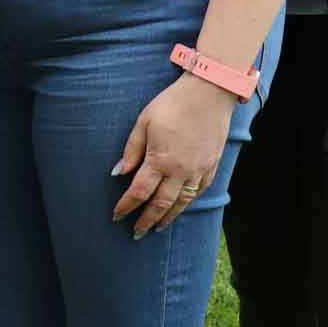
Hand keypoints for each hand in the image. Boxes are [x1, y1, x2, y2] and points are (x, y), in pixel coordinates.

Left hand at [109, 78, 233, 236]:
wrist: (210, 93)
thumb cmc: (173, 103)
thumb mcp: (144, 121)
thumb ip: (132, 149)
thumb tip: (118, 173)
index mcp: (160, 160)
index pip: (139, 192)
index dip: (126, 206)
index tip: (116, 216)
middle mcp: (180, 171)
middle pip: (160, 204)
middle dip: (146, 221)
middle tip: (136, 233)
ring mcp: (198, 171)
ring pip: (181, 203)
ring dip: (167, 218)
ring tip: (157, 228)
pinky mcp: (211, 167)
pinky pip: (198, 192)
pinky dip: (187, 204)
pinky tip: (180, 208)